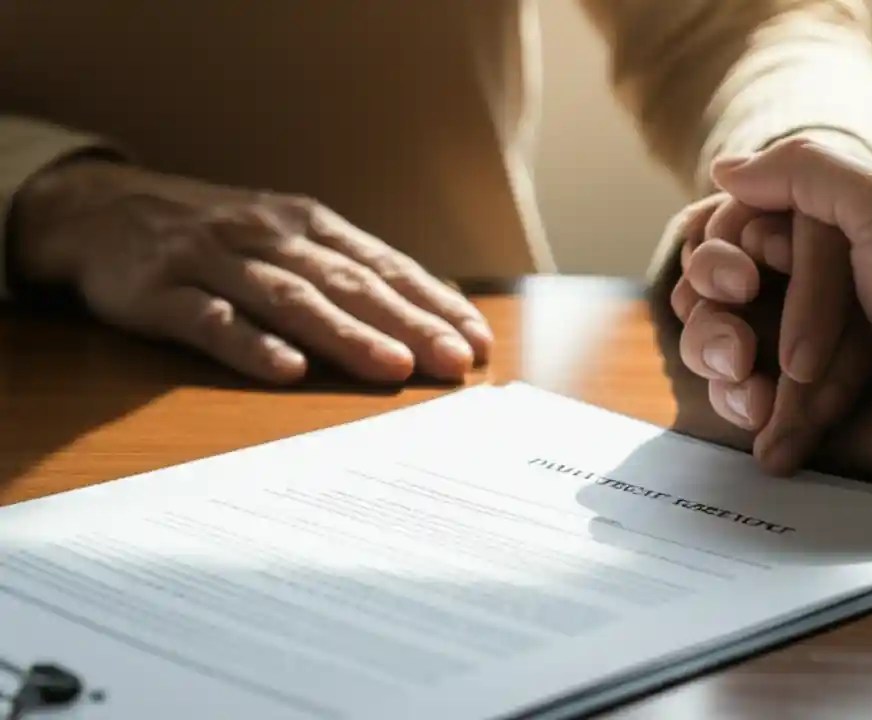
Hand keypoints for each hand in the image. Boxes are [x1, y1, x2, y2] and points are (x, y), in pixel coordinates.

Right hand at [10, 160, 491, 382]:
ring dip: (347, 337)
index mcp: (306, 224)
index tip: (476, 340)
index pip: (383, 266)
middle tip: (456, 363)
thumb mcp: (283, 235)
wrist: (98, 209)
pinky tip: (287, 369)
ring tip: (394, 369)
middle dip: (409, 324)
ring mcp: (213, 262)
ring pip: (291, 301)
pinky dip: (251, 344)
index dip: (432, 303)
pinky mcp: (160, 292)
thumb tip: (422, 316)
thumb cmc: (215, 234)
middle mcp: (267, 236)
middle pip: (349, 284)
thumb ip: (342, 270)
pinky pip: (210, 322)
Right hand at [708, 138, 871, 483]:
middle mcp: (808, 283)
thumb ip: (805, 170)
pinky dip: (754, 415)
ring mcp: (801, 346)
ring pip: (717, 347)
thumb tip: (725, 167)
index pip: (731, 230)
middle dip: (715, 322)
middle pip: (712, 291)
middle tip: (740, 350)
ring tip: (764, 396)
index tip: (741, 283)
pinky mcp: (803, 406)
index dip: (717, 257)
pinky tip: (776, 430)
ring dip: (729, 373)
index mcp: (827, 231)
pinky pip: (744, 402)